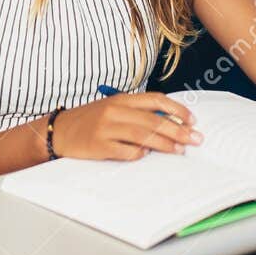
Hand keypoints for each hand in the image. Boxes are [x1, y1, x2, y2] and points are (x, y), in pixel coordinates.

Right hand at [48, 92, 202, 160]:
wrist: (59, 131)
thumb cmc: (91, 120)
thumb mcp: (114, 109)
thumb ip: (138, 113)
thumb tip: (171, 122)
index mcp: (122, 99)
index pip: (156, 100)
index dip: (177, 110)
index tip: (192, 120)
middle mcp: (115, 110)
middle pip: (154, 119)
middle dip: (179, 130)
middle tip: (196, 139)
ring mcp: (106, 128)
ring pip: (143, 135)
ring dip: (165, 144)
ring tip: (180, 151)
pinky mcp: (99, 146)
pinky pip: (125, 151)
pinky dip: (138, 154)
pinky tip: (146, 155)